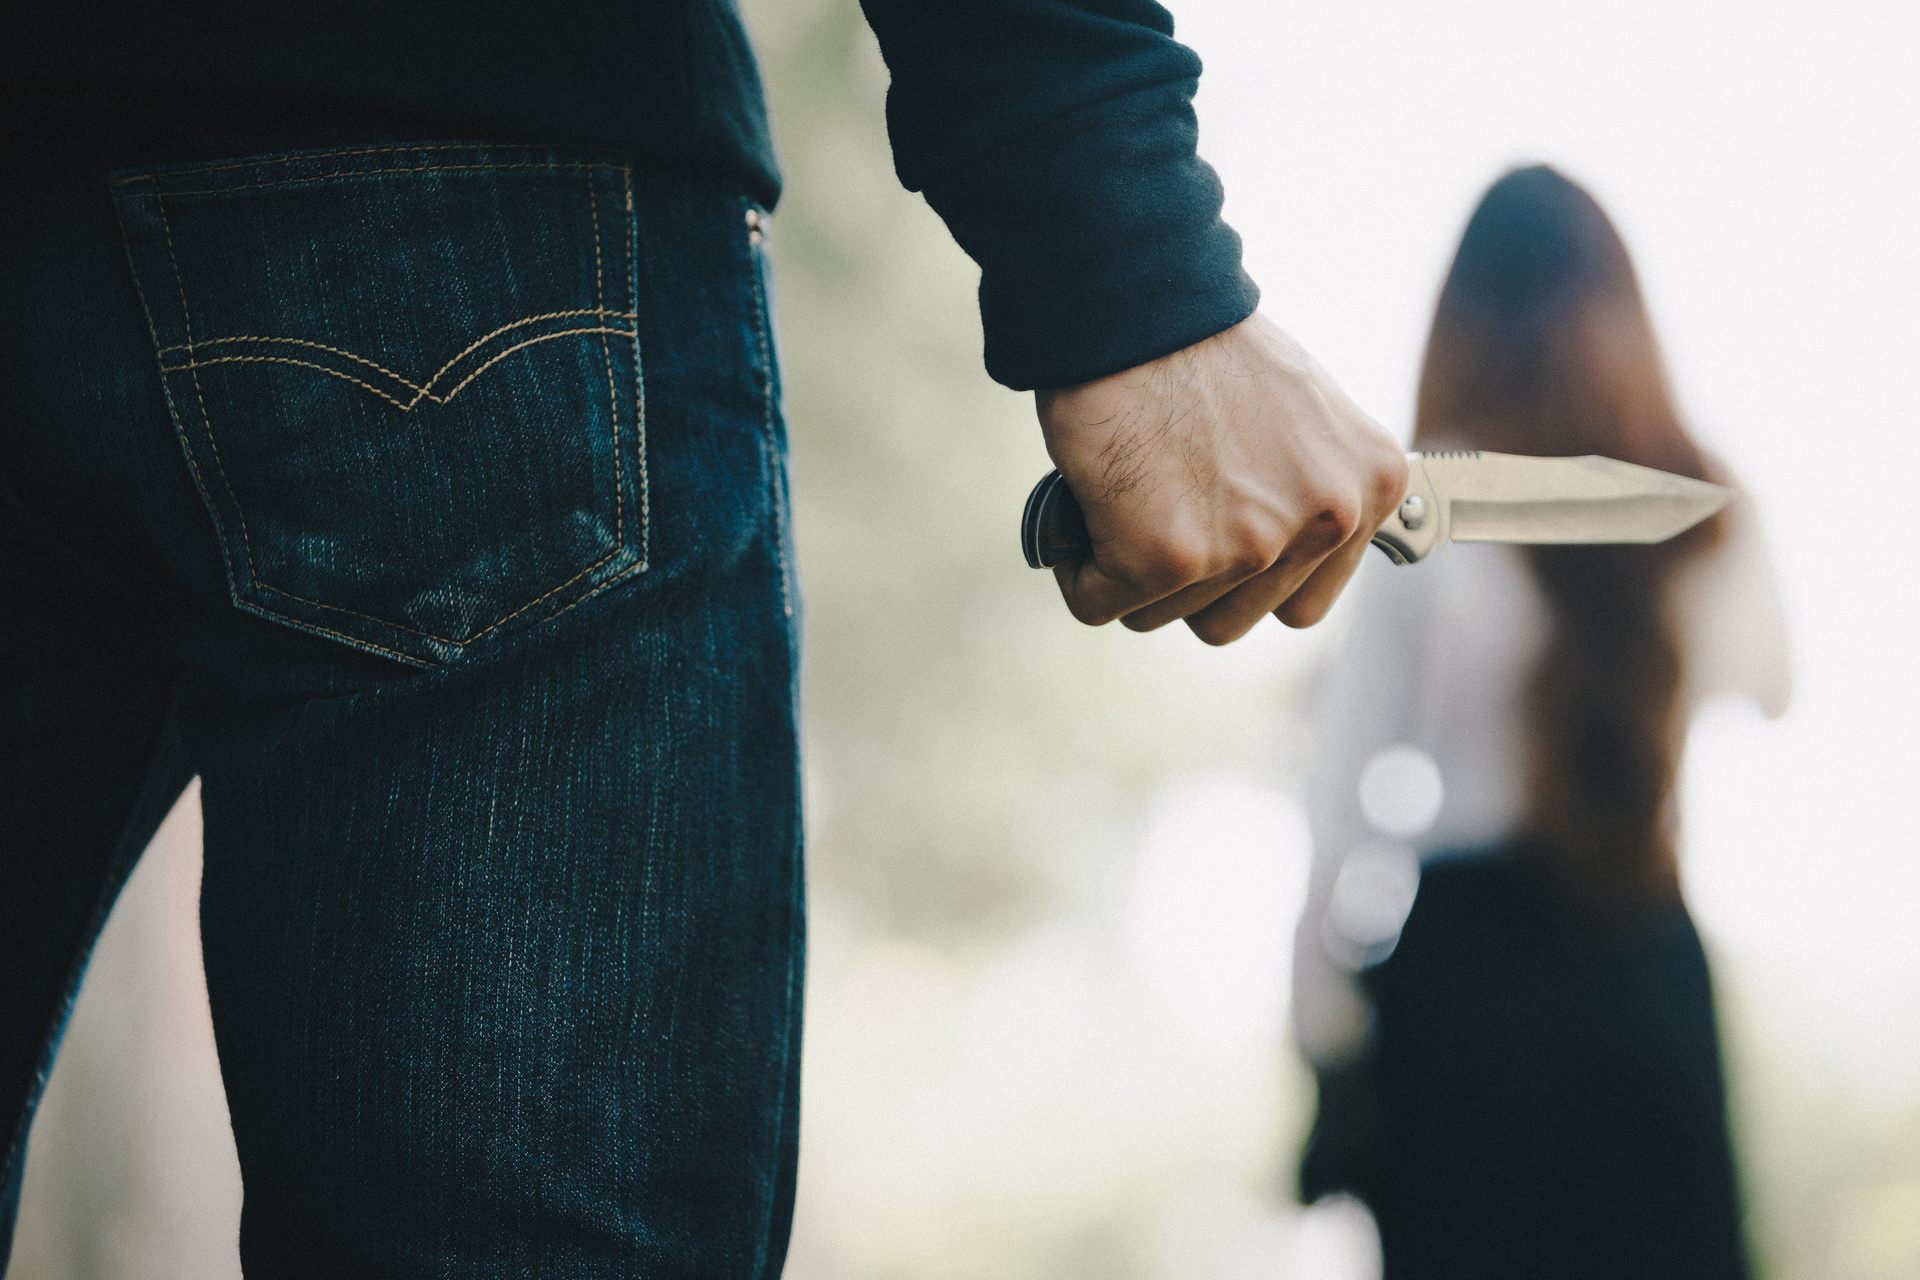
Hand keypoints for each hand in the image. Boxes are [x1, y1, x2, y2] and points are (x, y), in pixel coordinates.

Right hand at [1035, 313, 1406, 643]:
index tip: (1208, 528)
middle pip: (1232, 619)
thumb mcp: (1302, 415)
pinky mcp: (1167, 556)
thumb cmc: (1197, 343)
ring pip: (1165, 615)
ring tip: (1125, 495)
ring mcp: (1250, 545)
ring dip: (1129, 571)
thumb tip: (1274, 555)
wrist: (1134, 300)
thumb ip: (1305, 489)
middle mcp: (1326, 521)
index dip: (1240, 572)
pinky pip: (1099, 603)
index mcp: (1370, 486)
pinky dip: (1077, 566)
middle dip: (1183, 578)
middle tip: (1157, 505)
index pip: (1302, 602)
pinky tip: (1086, 507)